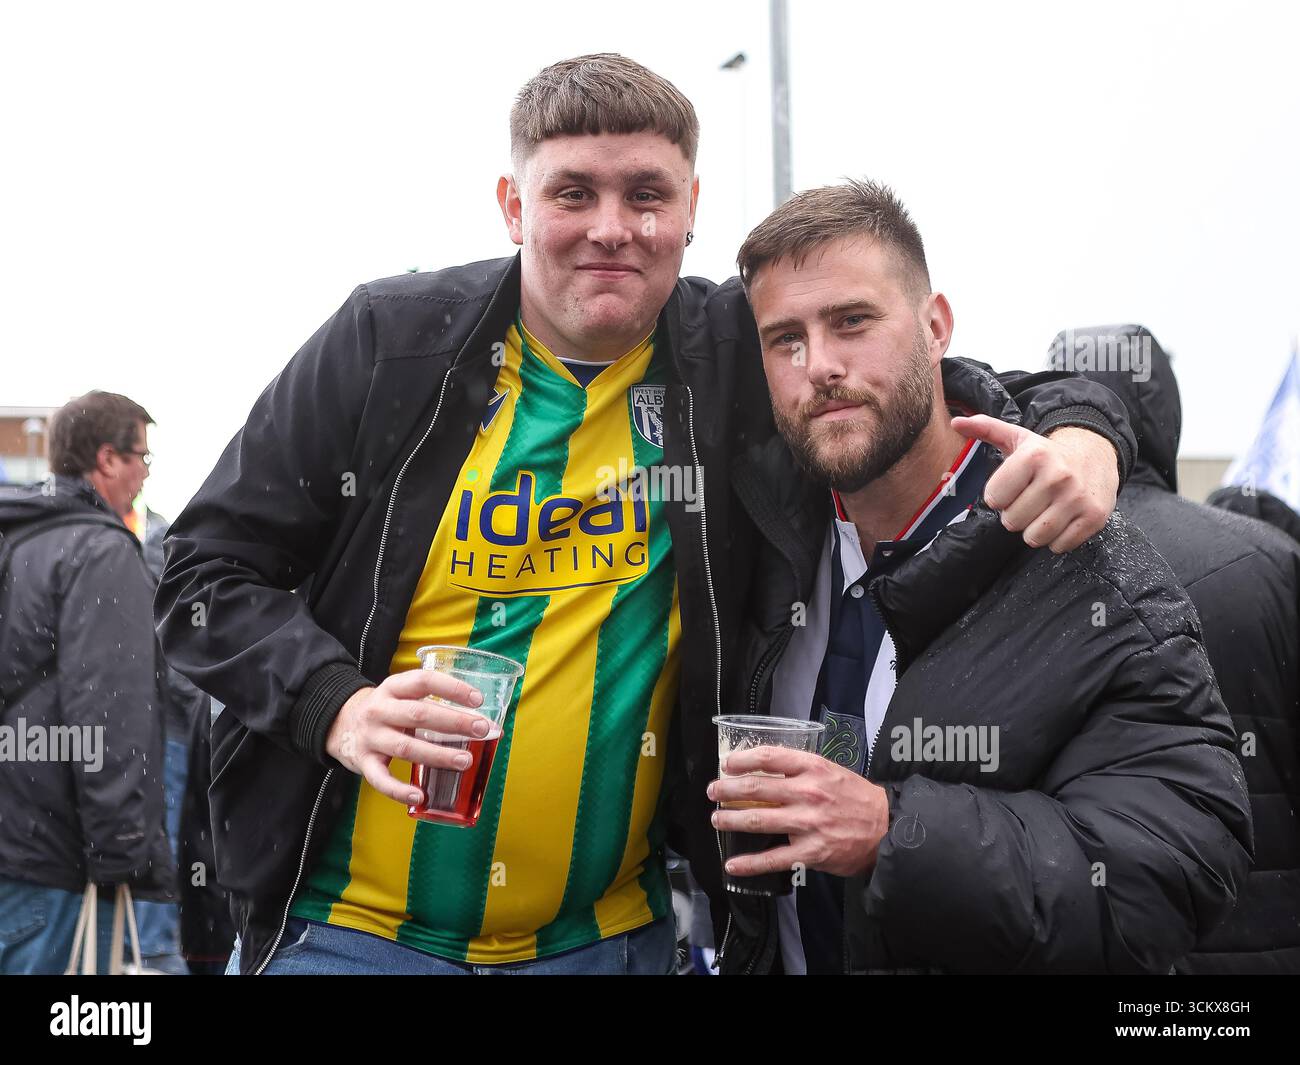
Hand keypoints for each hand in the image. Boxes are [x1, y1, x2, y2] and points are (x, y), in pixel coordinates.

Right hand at [325, 669, 487, 805]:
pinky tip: (420, 796)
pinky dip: (399, 790)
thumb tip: (480, 720)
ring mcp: (370, 738)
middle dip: (453, 722)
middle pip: (418, 714)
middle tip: (482, 730)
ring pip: (405, 747)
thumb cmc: (386, 710)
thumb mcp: (402, 695)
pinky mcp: (363, 763)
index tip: (478, 699)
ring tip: (464, 761)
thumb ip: (433, 702)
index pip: (423, 681)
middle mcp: (379, 710)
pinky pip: (381, 779)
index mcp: (392, 688)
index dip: (452, 688)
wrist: (340, 723)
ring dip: (437, 755)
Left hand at [706, 747, 889, 878]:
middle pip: (756, 788)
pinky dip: (749, 863)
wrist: (887, 828)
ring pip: (758, 820)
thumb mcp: (830, 771)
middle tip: (713, 791)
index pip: (769, 757)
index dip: (742, 759)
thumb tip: (763, 772)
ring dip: (731, 820)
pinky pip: (773, 859)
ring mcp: (808, 823)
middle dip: (727, 789)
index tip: (726, 764)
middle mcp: (808, 793)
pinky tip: (732, 864)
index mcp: (813, 768)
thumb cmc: (856, 798)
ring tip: (717, 819)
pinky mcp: (810, 852)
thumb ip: (800, 771)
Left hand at [951, 416, 1117, 552]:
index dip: (999, 496)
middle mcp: (1058, 476)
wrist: (1096, 455)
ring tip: (1043, 511)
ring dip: (1034, 530)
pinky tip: (1061, 519)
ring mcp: (1078, 499)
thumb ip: (985, 429)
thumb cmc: (1047, 453)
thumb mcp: (1017, 437)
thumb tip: (955, 423)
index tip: (1012, 487)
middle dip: (1015, 514)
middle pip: (1012, 521)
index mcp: (1034, 456)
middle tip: (1029, 500)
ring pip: (1034, 537)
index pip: (994, 498)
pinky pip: (1059, 546)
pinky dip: (1056, 539)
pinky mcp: (1094, 518)